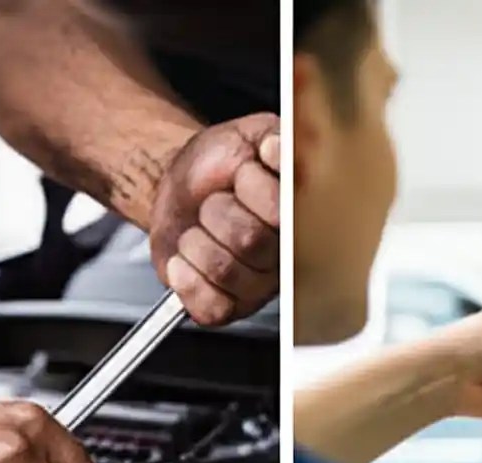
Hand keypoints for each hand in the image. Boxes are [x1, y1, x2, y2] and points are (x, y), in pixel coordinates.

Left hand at [150, 112, 279, 325]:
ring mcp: (260, 287)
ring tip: (199, 228)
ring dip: (196, 240)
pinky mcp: (228, 308)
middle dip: (218, 211)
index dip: (254, 187)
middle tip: (216, 201)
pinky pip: (209, 304)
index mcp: (302, 216)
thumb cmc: (218, 165)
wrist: (180, 188)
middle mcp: (287, 257)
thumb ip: (273, 139)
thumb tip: (280, 149)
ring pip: (224, 269)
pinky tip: (184, 259)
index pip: (285, 212)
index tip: (245, 170)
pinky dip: (186, 277)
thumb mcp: (247, 136)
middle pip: (252, 241)